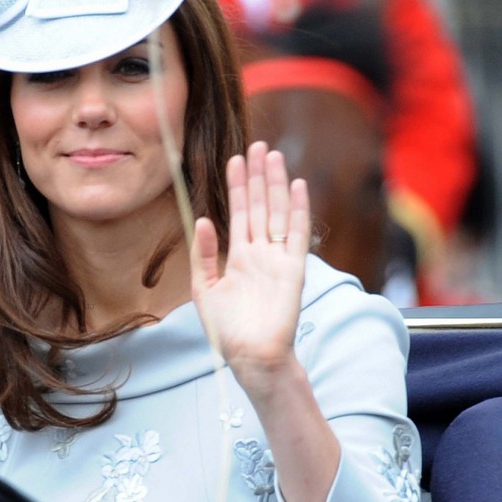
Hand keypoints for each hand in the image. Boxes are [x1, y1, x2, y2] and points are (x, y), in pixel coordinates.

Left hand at [191, 142, 310, 390]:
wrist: (251, 357)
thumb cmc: (228, 331)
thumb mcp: (205, 290)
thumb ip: (204, 256)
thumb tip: (203, 220)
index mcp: (239, 258)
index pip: (240, 213)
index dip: (238, 186)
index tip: (235, 159)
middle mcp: (260, 253)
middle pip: (260, 206)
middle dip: (257, 176)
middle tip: (257, 145)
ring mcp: (278, 259)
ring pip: (278, 212)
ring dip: (275, 184)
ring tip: (272, 155)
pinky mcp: (293, 269)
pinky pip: (297, 233)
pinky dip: (297, 209)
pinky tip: (295, 185)